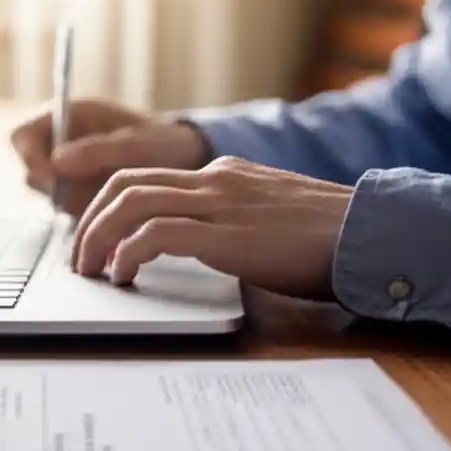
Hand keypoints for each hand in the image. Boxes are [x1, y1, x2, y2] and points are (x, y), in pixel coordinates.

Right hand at [10, 99, 208, 214]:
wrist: (188, 160)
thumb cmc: (164, 141)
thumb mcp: (137, 143)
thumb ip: (99, 150)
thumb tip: (57, 161)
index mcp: (67, 116)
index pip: (21, 136)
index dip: (31, 159)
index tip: (59, 178)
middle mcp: (61, 143)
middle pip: (33, 172)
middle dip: (62, 188)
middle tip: (97, 192)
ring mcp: (69, 171)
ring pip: (52, 196)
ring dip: (81, 202)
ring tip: (117, 194)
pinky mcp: (80, 194)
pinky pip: (72, 212)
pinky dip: (92, 213)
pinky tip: (119, 204)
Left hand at [70, 156, 351, 300]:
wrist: (371, 234)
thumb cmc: (330, 238)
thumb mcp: (270, 218)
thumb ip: (234, 221)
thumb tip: (203, 247)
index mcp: (225, 174)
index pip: (147, 177)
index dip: (110, 208)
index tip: (97, 240)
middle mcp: (215, 179)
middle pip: (125, 183)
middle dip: (90, 220)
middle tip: (79, 259)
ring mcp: (219, 202)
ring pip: (130, 202)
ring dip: (97, 237)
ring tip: (91, 271)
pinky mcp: (225, 234)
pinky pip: (155, 233)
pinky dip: (128, 253)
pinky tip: (125, 276)